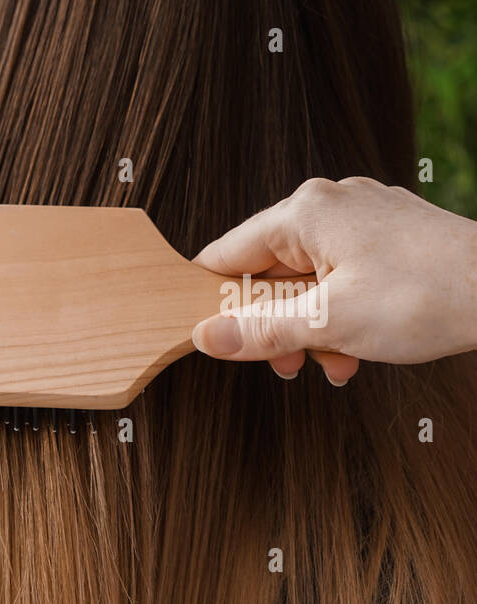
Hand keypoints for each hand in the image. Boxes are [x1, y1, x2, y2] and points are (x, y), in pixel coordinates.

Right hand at [191, 176, 476, 384]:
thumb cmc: (431, 295)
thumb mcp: (329, 324)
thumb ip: (258, 332)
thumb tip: (207, 337)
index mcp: (305, 212)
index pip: (226, 255)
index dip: (213, 301)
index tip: (214, 337)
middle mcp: (331, 206)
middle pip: (268, 272)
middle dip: (273, 325)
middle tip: (287, 363)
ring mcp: (363, 220)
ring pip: (306, 281)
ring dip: (309, 329)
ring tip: (332, 361)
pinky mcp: (389, 239)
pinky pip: (341, 278)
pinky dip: (339, 315)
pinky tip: (356, 349)